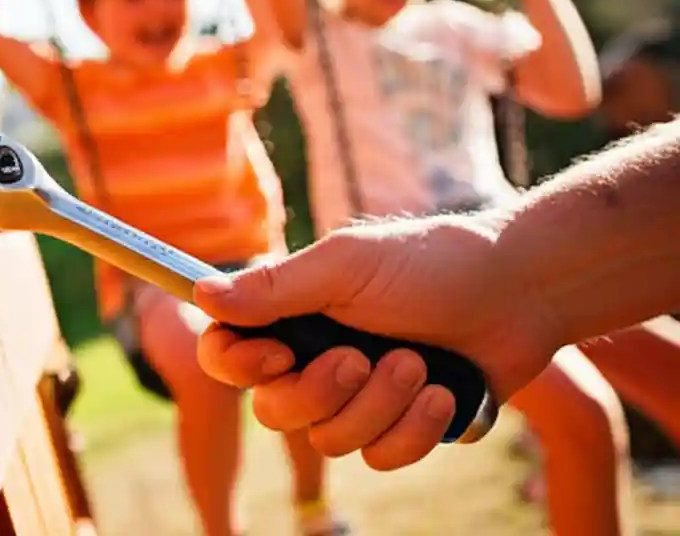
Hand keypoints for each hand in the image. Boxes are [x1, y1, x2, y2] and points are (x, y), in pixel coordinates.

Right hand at [193, 214, 562, 469]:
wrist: (519, 293)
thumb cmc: (432, 264)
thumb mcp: (347, 267)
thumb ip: (275, 288)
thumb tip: (201, 293)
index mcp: (292, 315)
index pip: (226, 353)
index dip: (235, 364)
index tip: (272, 356)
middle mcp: (314, 359)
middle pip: (272, 410)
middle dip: (319, 391)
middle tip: (359, 357)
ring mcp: (357, 399)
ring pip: (328, 440)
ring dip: (377, 404)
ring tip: (418, 363)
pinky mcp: (399, 429)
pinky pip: (378, 457)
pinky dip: (411, 428)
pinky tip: (441, 393)